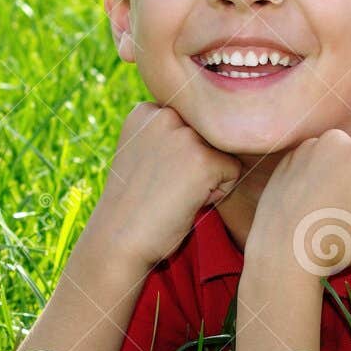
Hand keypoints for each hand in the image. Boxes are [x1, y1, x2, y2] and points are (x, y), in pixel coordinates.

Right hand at [90, 102, 244, 268]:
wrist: (117, 240)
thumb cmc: (134, 204)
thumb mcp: (144, 153)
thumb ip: (169, 133)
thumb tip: (219, 124)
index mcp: (146, 110)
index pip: (192, 123)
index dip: (181, 155)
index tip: (154, 175)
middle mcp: (165, 114)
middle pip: (209, 135)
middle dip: (197, 163)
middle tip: (164, 187)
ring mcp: (184, 135)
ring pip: (223, 151)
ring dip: (208, 177)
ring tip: (174, 194)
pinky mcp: (203, 159)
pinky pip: (233, 172)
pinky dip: (218, 193)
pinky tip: (187, 202)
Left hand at [250, 129, 350, 275]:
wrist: (281, 255)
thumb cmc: (336, 243)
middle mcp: (337, 140)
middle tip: (346, 218)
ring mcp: (309, 147)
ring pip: (344, 163)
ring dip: (343, 184)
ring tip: (326, 214)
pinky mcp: (289, 158)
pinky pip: (319, 166)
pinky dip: (319, 182)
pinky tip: (310, 207)